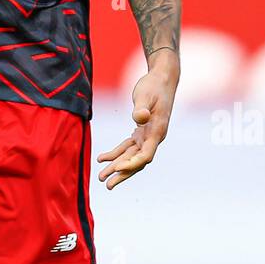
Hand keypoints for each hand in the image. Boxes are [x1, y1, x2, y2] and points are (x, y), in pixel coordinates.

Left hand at [97, 64, 176, 189]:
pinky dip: (116, 153)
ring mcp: (148, 135)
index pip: (146, 155)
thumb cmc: (154, 86)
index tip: (117, 168)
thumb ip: (142, 107)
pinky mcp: (142, 131)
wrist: (162, 78)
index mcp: (157, 131)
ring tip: (102, 178)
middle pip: (138, 161)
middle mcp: (154, 137)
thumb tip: (139, 118)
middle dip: (122, 173)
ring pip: (132, 156)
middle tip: (107, 185)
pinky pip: (128, 146)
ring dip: (117, 166)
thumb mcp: (146, 95)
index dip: (132, 164)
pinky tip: (102, 158)